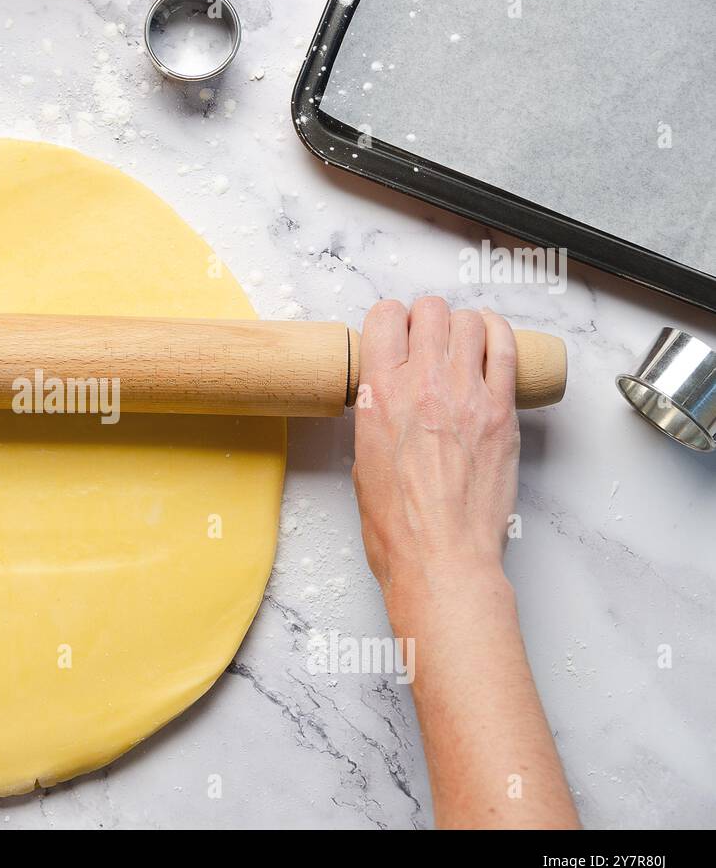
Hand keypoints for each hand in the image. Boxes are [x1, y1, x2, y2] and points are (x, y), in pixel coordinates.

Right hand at [350, 297, 576, 827]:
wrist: (441, 557)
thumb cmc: (398, 525)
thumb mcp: (362, 460)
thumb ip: (374, 415)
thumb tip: (384, 395)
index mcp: (379, 395)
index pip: (383, 317)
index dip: (388, 321)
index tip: (392, 334)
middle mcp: (422, 384)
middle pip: (429, 310)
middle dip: (425, 319)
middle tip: (425, 340)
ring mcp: (468, 394)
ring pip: (469, 320)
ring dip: (461, 326)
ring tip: (458, 345)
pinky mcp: (502, 410)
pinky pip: (506, 348)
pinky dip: (497, 334)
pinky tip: (489, 342)